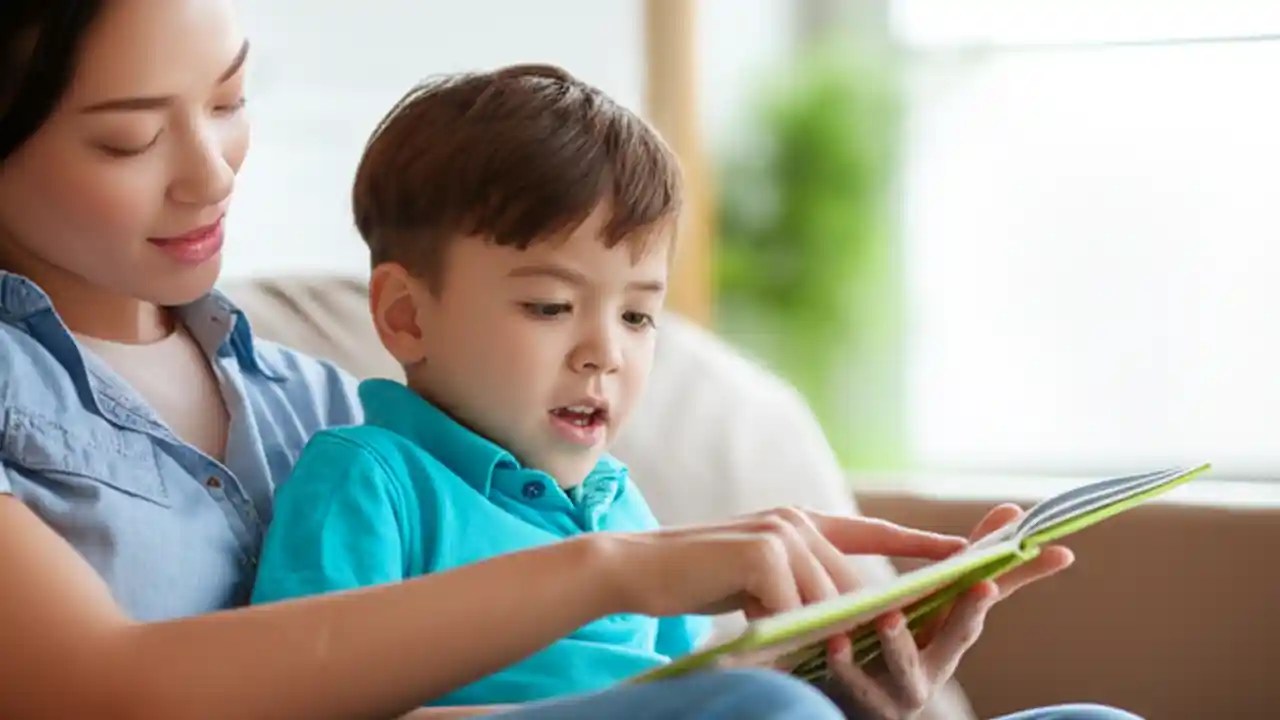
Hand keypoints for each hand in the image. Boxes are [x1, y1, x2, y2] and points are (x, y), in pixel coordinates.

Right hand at [598, 507, 966, 618]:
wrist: (636, 566)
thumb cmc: (696, 577)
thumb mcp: (757, 577)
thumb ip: (798, 581)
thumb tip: (840, 616)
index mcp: (800, 521)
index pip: (873, 532)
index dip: (920, 543)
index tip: (964, 550)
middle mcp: (796, 520)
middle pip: (852, 584)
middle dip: (858, 621)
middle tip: (856, 651)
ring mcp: (781, 534)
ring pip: (825, 601)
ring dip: (812, 634)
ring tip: (789, 648)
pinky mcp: (762, 555)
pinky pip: (794, 609)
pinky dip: (782, 631)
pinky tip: (759, 636)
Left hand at [824, 503, 1074, 719]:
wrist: (854, 705)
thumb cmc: (899, 647)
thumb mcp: (932, 606)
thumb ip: (962, 561)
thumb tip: (1011, 510)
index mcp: (952, 636)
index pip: (988, 600)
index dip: (1017, 577)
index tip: (1042, 556)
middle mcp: (934, 666)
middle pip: (957, 637)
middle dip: (970, 612)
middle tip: (983, 585)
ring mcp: (899, 688)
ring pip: (904, 664)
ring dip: (899, 641)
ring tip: (889, 618)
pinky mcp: (860, 702)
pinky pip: (851, 683)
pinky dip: (844, 664)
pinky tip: (835, 644)